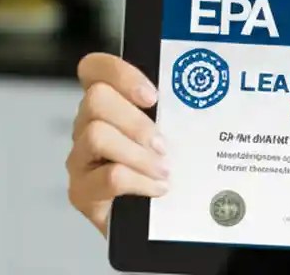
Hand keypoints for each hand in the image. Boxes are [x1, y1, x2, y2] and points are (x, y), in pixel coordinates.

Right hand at [67, 52, 169, 236]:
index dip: (120, 74)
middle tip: (162, 143)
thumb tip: (208, 96)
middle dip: (135, 121)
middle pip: (96, 99)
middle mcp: (87, 126)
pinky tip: (157, 189)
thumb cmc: (166, 168)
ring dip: (138, 153)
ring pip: (96, 135)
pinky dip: (139, 181)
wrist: (156, 220)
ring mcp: (81, 159)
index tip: (152, 96)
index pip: (94, 69)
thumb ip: (176, 111)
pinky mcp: (82, 192)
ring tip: (163, 169)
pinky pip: (108, 176)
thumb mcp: (173, 132)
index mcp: (109, 104)